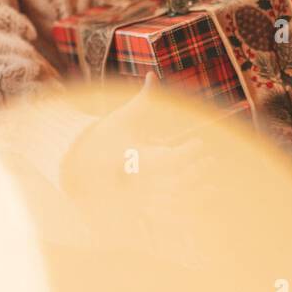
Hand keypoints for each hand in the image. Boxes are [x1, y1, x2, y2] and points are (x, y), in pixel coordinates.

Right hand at [62, 73, 221, 204]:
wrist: (81, 165)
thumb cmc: (106, 137)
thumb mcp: (123, 117)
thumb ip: (144, 99)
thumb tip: (153, 75)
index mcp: (134, 158)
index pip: (166, 160)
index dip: (186, 153)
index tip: (199, 142)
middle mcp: (136, 181)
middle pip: (173, 183)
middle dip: (195, 172)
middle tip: (209, 160)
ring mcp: (137, 197)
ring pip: (171, 203)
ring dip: (194, 196)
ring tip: (211, 187)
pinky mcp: (138, 208)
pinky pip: (164, 217)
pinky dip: (184, 215)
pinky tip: (194, 207)